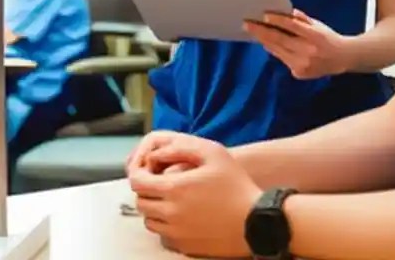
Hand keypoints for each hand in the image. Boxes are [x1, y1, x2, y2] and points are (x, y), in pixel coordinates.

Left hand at [129, 136, 260, 258]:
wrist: (257, 221)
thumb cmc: (237, 184)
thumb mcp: (213, 152)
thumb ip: (181, 147)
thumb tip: (156, 154)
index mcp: (174, 189)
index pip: (137, 182)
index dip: (139, 173)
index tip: (149, 171)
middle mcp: (170, 213)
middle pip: (141, 202)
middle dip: (146, 191)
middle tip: (160, 185)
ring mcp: (177, 233)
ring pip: (150, 221)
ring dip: (154, 210)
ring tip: (171, 201)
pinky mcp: (185, 247)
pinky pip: (164, 237)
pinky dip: (166, 226)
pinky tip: (182, 217)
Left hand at [245, 9, 352, 79]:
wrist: (343, 58)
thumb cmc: (328, 37)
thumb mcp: (317, 25)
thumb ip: (301, 20)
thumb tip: (282, 12)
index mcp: (315, 36)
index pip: (292, 27)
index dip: (277, 21)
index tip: (263, 15)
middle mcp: (308, 52)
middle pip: (280, 40)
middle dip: (261, 31)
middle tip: (246, 24)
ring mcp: (302, 65)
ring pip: (277, 51)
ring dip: (264, 41)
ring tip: (253, 31)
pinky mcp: (299, 73)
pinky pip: (282, 59)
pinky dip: (274, 50)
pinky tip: (267, 43)